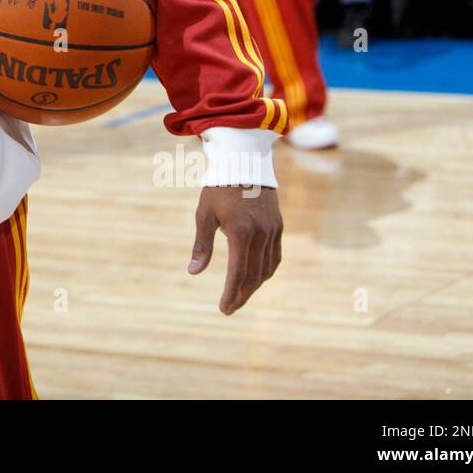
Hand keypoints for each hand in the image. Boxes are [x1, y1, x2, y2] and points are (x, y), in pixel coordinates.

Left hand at [189, 185, 282, 314]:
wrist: (244, 163)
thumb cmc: (218, 188)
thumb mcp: (204, 214)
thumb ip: (202, 245)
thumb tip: (193, 272)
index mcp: (240, 232)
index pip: (237, 273)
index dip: (231, 294)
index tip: (224, 309)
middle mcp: (260, 234)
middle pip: (254, 276)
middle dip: (241, 295)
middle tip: (230, 308)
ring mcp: (272, 231)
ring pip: (266, 269)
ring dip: (254, 286)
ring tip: (240, 295)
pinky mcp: (278, 227)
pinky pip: (275, 257)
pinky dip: (266, 271)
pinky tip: (257, 278)